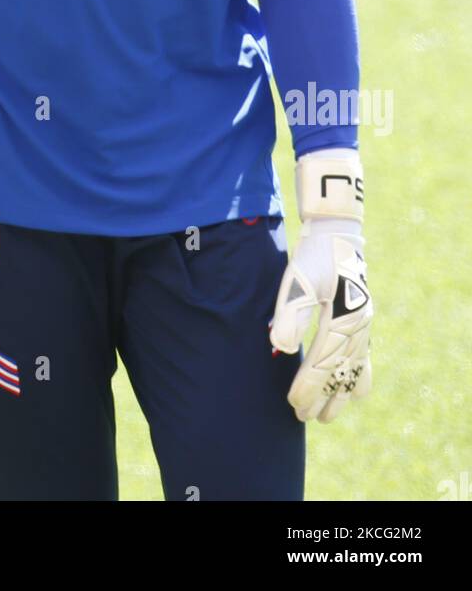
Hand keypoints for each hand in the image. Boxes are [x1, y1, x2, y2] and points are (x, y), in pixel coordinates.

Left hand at [270, 147, 371, 422]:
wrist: (338, 231)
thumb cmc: (314, 255)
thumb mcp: (298, 280)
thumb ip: (291, 314)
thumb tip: (282, 347)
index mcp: (343, 319)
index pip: (323, 364)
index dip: (308, 387)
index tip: (292, 405)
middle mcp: (359, 326)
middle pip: (341, 374)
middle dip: (322, 397)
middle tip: (302, 417)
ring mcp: (364, 324)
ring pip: (356, 371)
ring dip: (341, 394)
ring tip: (326, 414)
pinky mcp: (362, 319)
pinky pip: (364, 358)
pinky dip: (355, 377)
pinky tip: (348, 387)